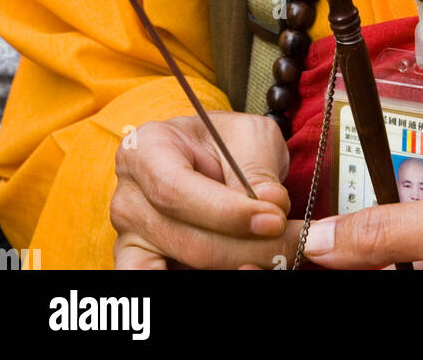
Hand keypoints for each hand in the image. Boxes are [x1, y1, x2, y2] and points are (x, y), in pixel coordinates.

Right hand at [111, 112, 300, 269]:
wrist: (209, 157)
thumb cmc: (224, 142)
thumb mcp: (248, 136)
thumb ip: (257, 168)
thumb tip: (271, 205)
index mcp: (144, 150)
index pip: (174, 190)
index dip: (225, 212)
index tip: (273, 219)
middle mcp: (129, 198)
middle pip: (186, 240)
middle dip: (248, 247)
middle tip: (293, 241)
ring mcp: (131, 238)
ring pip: (185, 268)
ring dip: (238, 265)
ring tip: (277, 255)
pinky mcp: (143, 267)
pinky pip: (168, 285)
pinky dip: (206, 278)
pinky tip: (244, 269)